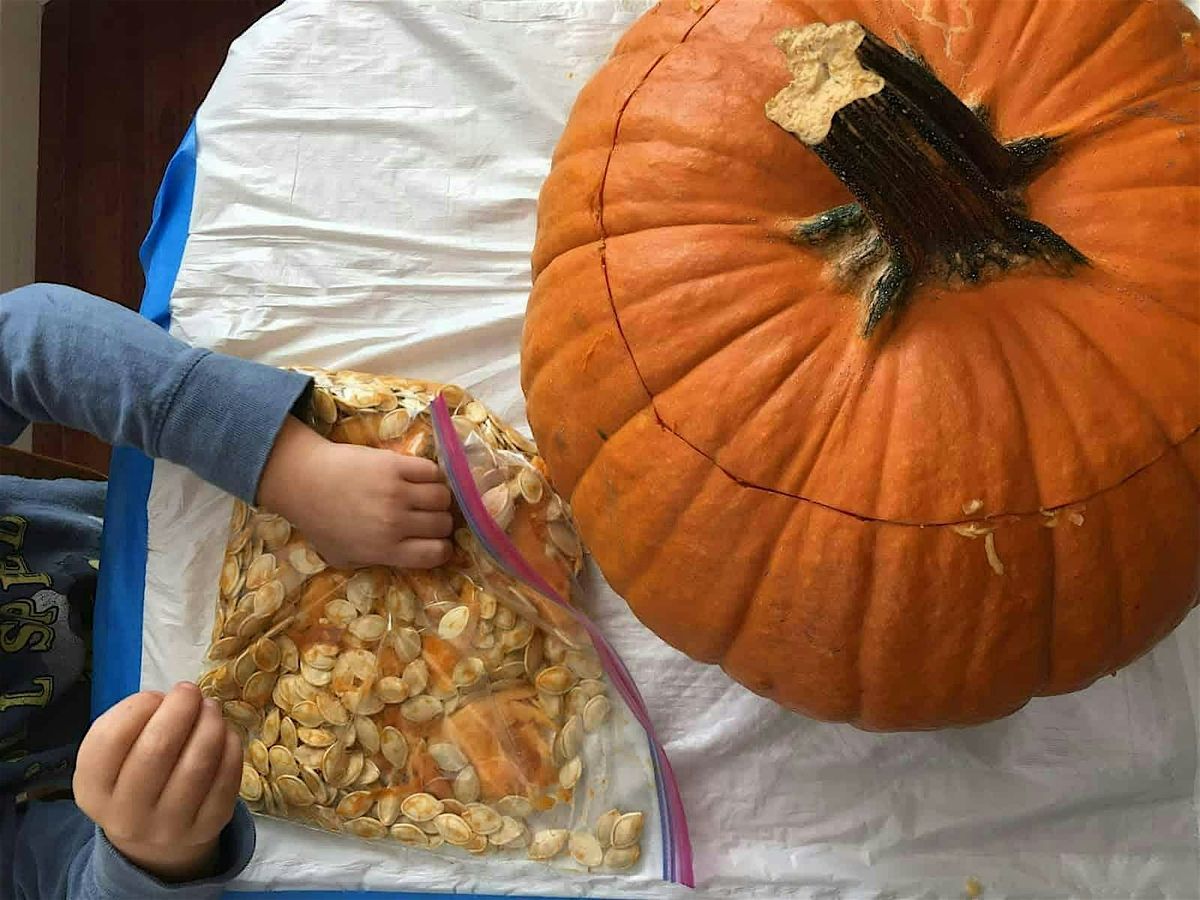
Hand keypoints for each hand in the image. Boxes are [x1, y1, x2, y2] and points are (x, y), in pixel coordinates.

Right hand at [73, 683, 242, 882]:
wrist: (154, 842)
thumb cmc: (133, 782)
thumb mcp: (113, 761)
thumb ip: (131, 726)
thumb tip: (175, 699)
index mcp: (93, 791)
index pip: (110, 740)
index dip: (137, 706)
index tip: (155, 696)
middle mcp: (126, 815)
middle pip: (157, 749)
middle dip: (180, 708)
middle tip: (190, 691)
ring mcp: (169, 827)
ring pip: (197, 764)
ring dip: (210, 724)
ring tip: (210, 709)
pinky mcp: (207, 828)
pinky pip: (225, 779)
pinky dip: (230, 746)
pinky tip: (225, 734)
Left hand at [258, 417, 453, 568]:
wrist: (303, 480)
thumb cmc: (320, 522)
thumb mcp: (343, 557)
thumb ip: (375, 562)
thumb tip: (404, 558)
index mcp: (385, 549)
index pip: (435, 554)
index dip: (440, 549)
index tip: (435, 542)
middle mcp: (395, 523)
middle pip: (443, 524)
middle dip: (439, 523)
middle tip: (427, 517)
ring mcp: (396, 492)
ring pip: (443, 497)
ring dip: (438, 498)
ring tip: (425, 496)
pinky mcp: (394, 465)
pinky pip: (432, 471)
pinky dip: (431, 475)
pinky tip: (418, 478)